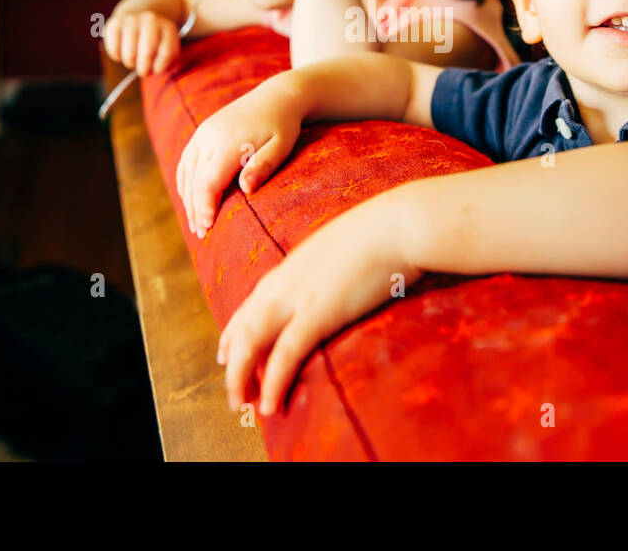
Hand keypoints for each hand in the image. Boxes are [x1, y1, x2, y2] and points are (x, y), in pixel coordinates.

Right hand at [104, 5, 181, 76]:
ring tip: (133, 60)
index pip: (166, 53)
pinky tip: (122, 52)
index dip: (160, 67)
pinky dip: (117, 56)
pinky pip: (114, 50)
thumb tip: (157, 72)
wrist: (139, 15)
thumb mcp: (168, 48)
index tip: (156, 71)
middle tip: (143, 71)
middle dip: (144, 68)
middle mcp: (151, 20)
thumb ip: (168, 62)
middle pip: (147, 53)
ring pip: (129, 55)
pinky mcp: (115, 23)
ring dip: (130, 63)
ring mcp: (132, 20)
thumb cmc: (155, 40)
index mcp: (168, 28)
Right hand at [176, 73, 306, 235]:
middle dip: (196, 209)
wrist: (276, 96)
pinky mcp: (202, 132)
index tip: (208, 227)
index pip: (208, 181)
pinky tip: (191, 200)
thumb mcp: (281, 145)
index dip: (205, 206)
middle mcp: (209, 136)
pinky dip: (186, 183)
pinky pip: (186, 162)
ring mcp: (203, 133)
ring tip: (196, 224)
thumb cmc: (283, 125)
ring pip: (186, 172)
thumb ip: (263, 165)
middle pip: (194, 180)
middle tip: (202, 235)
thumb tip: (246, 189)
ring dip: (188, 199)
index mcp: (228, 141)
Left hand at [218, 195, 422, 415]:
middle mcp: (284, 282)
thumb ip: (329, 269)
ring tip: (241, 405)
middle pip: (243, 327)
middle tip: (235, 390)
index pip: (250, 305)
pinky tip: (270, 404)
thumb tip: (337, 283)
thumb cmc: (384, 233)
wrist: (401, 223)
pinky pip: (286, 354)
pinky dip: (273, 381)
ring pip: (251, 342)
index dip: (234, 333)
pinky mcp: (318, 312)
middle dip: (233, 362)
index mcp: (290, 266)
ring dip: (240, 377)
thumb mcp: (342, 248)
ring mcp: (298, 296)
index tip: (226, 354)